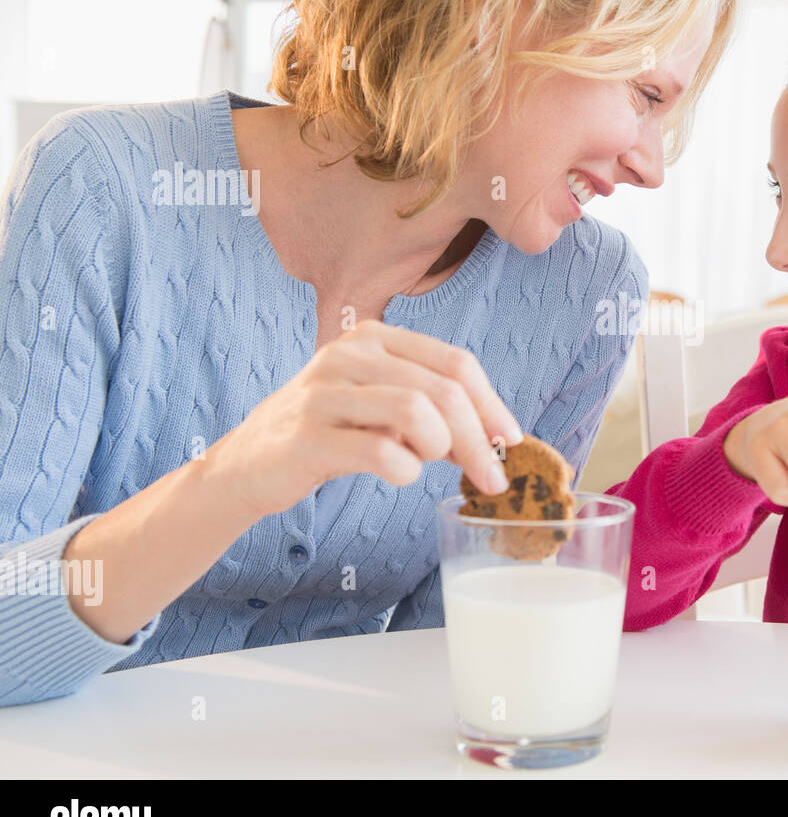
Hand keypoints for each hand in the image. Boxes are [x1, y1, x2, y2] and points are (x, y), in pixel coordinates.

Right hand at [204, 319, 522, 518]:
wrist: (246, 466)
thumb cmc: (327, 434)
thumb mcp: (381, 408)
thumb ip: (434, 412)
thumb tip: (497, 439)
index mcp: (374, 338)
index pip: (455, 363)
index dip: (492, 404)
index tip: (511, 441)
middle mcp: (348, 355)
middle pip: (443, 390)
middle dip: (479, 438)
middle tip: (492, 478)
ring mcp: (323, 393)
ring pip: (417, 412)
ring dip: (441, 448)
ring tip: (428, 464)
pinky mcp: (306, 437)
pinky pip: (379, 452)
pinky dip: (404, 470)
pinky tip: (398, 473)